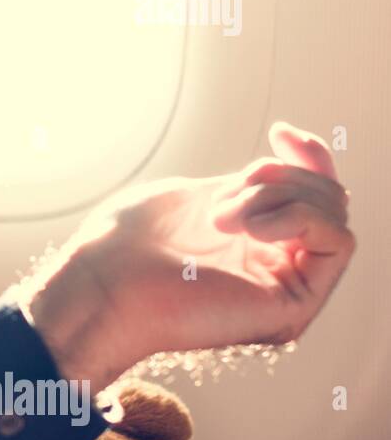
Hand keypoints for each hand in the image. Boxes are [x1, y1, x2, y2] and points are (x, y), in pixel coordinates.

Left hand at [28, 122, 354, 388]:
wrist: (102, 282)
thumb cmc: (126, 242)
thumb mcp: (197, 195)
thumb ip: (248, 186)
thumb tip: (286, 164)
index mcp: (254, 245)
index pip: (313, 195)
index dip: (309, 156)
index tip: (279, 132)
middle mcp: (276, 270)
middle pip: (325, 198)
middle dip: (276, 179)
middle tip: (218, 204)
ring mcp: (286, 291)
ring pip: (331, 214)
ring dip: (273, 198)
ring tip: (219, 220)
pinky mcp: (293, 308)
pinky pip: (336, 241)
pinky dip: (295, 218)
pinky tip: (246, 230)